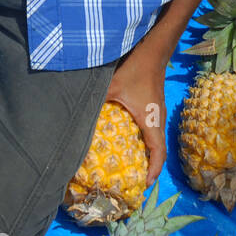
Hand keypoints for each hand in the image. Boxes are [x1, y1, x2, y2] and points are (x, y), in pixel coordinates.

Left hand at [105, 37, 170, 186]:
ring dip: (148, 154)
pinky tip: (130, 141)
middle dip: (149, 167)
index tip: (144, 185)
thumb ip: (95, 102)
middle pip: (158, 150)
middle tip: (134, 180)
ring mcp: (158, 112)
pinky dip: (146, 141)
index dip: (153, 172)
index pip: (157, 153)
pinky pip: (153, 130)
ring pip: (156, 140)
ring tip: (132, 165)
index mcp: (150, 120)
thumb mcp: (111, 86)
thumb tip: (77, 118)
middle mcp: (158, 119)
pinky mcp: (155, 105)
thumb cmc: (136, 68)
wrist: (154, 49)